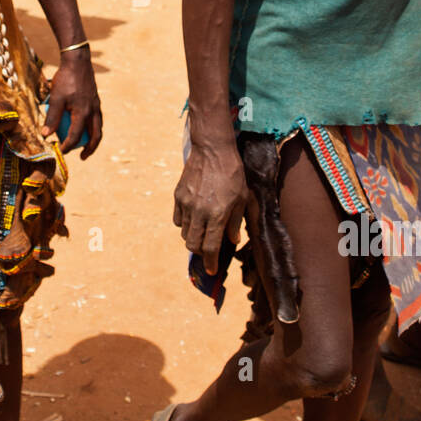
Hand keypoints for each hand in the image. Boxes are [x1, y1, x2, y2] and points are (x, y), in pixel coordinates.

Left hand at [43, 50, 102, 159]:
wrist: (78, 61)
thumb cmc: (65, 79)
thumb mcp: (55, 98)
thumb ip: (51, 117)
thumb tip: (45, 135)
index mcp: (83, 112)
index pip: (76, 136)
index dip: (68, 146)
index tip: (61, 150)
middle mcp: (93, 111)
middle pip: (96, 136)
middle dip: (90, 148)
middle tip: (82, 157)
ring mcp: (96, 105)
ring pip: (98, 127)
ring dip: (93, 138)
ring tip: (86, 145)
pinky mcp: (96, 100)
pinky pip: (97, 118)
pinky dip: (93, 126)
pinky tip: (85, 125)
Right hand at [173, 140, 248, 274]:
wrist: (213, 150)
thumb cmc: (232, 173)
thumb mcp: (242, 198)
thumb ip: (236, 222)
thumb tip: (232, 240)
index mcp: (218, 215)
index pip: (211, 248)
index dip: (211, 263)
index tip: (212, 271)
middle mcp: (200, 212)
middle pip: (193, 245)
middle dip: (201, 253)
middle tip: (209, 252)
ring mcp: (186, 204)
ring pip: (185, 234)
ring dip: (193, 238)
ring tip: (203, 233)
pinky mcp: (178, 196)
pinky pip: (178, 219)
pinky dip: (185, 225)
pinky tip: (194, 219)